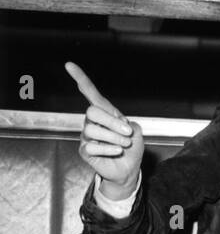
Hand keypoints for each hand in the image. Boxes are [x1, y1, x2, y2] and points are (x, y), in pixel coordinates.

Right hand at [66, 61, 143, 198]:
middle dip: (112, 122)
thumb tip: (119, 125)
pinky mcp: (85, 150)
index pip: (90, 93)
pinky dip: (109, 149)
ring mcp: (87, 136)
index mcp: (104, 112)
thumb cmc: (131, 148)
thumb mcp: (135, 132)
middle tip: (127, 133)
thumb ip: (128, 124)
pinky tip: (117, 152)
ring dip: (114, 138)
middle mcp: (92, 121)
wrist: (129, 169)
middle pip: (92, 112)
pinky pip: (93, 146)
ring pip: (93, 130)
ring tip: (125, 145)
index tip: (69, 65)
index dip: (81, 79)